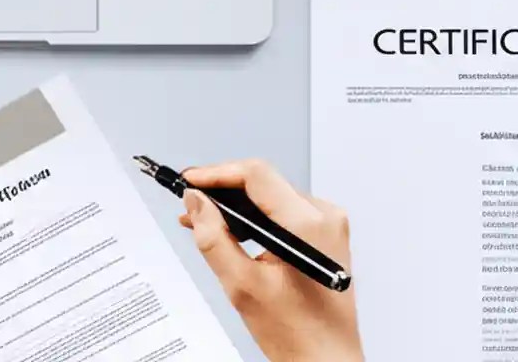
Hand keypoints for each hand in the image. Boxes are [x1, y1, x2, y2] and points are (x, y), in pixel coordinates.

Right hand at [179, 160, 363, 361]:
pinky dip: (254, 218)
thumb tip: (196, 203)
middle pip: (264, 183)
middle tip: (190, 201)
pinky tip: (231, 230)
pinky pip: (283, 212)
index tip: (190, 181)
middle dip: (223, 189)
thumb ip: (214, 237)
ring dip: (236, 205)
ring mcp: (328, 226)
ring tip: (203, 219)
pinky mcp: (324, 236)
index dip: (217, 173)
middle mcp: (324, 218)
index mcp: (308, 225)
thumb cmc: (297, 333)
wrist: (327, 360)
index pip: (256, 175)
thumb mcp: (242, 285)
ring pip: (271, 196)